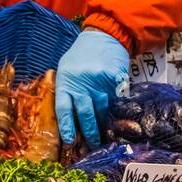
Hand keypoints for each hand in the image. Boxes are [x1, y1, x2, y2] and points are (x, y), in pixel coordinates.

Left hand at [55, 28, 130, 146]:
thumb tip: (69, 117)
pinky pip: (116, 101)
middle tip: (92, 145)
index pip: (63, 109)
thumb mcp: (66, 69)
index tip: (69, 141)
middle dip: (89, 132)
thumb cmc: (81, 55)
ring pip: (103, 109)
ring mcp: (100, 82)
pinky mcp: (115, 80)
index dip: (66, 126)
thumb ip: (67, 89)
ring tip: (105, 136)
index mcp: (66, 81)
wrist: (102, 36)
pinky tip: (118, 118)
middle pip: (85, 114)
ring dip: (104, 124)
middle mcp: (82, 83)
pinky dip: (116, 110)